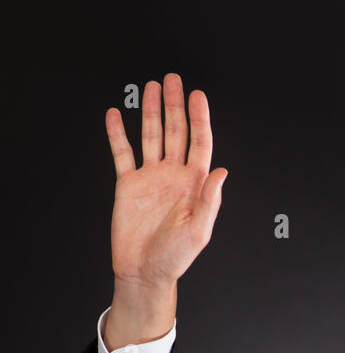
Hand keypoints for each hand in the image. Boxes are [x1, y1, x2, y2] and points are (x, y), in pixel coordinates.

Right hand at [105, 72, 226, 289]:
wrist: (144, 272)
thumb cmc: (174, 257)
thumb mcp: (198, 232)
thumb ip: (210, 201)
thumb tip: (221, 173)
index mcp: (193, 185)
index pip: (200, 144)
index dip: (199, 119)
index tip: (197, 96)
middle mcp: (173, 176)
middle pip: (176, 132)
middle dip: (175, 106)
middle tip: (173, 80)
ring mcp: (150, 178)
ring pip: (151, 136)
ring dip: (150, 111)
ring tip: (151, 87)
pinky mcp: (128, 184)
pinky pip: (122, 153)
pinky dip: (117, 134)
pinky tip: (114, 115)